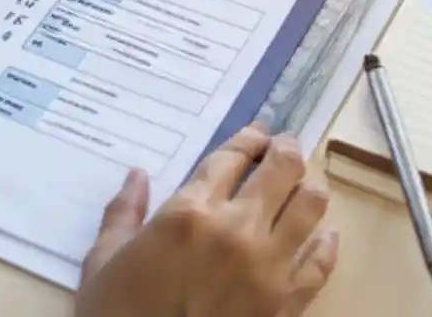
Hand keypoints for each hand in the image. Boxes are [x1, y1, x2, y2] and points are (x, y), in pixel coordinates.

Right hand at [76, 125, 339, 316]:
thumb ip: (123, 212)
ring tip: (303, 185)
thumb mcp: (103, 260)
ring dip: (309, 187)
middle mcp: (236, 229)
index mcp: (189, 212)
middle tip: (285, 147)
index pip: (233, 156)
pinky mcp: (286, 302)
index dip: (250, 138)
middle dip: (286, 149)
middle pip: (283, 168)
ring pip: (312, 205)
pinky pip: (321, 262)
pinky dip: (327, 243)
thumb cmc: (116, 316)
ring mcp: (267, 266)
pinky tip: (325, 234)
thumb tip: (137, 175)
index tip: (257, 134)